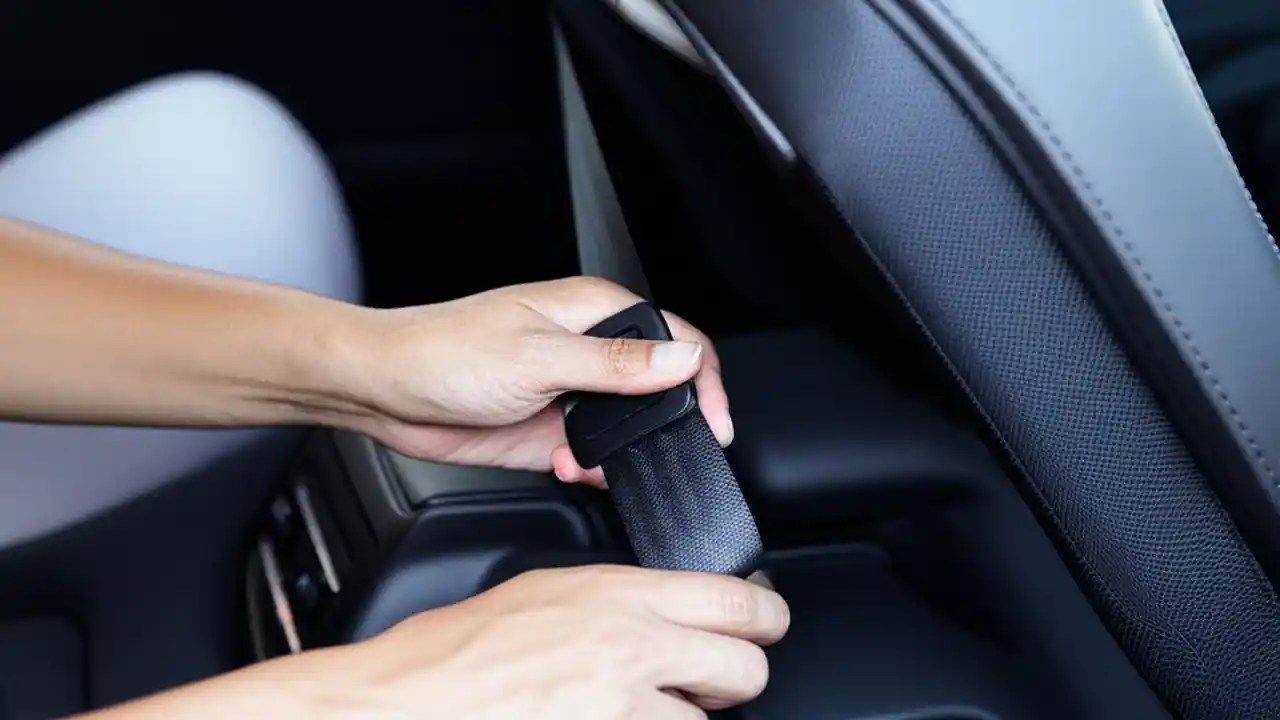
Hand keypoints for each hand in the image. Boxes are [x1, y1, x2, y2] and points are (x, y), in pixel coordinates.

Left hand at [335, 277, 732, 485]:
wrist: (383, 391)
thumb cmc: (443, 352)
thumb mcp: (538, 357)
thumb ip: (615, 364)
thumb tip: (681, 359)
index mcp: (592, 312)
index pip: (676, 338)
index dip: (704, 380)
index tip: (713, 423)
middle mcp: (587, 349)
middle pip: (660, 386)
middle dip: (667, 425)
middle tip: (664, 454)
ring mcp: (570, 391)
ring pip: (630, 427)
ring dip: (624, 452)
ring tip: (597, 462)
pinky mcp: (550, 429)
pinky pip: (595, 453)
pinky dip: (593, 468)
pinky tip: (572, 469)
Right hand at [353, 565, 786, 716]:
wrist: (404, 705)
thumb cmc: (456, 653)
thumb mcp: (546, 592)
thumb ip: (620, 599)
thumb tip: (669, 610)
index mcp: (617, 594)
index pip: (737, 601)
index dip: (766, 619)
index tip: (765, 627)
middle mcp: (630, 647)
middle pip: (745, 668)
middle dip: (735, 679)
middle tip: (709, 682)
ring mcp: (622, 709)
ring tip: (635, 711)